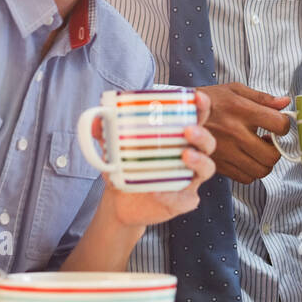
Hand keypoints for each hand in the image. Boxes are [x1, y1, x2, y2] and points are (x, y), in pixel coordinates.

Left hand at [96, 90, 216, 226]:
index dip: (201, 106)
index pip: (196, 118)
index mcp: (177, 138)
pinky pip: (188, 199)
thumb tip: (94, 120)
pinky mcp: (183, 201)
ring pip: (207, 168)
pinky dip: (178, 196)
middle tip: (188, 130)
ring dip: (200, 161)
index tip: (197, 97)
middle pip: (207, 143)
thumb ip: (105, 134)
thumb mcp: (113, 150)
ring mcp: (189, 179)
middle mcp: (189, 156)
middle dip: (202, 134)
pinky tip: (162, 194)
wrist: (120, 204)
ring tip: (185, 156)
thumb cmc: (125, 169)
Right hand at [195, 82, 291, 184]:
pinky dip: (251, 172)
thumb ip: (262, 98)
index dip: (284, 125)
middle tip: (270, 141)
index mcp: (241, 110)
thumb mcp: (234, 90)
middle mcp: (234, 133)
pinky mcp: (218, 165)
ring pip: (261, 170)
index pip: (279, 124)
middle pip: (272, 155)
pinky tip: (246, 158)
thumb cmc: (209, 99)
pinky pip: (245, 178)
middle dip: (276, 149)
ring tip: (258, 150)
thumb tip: (286, 103)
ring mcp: (225, 151)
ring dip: (265, 162)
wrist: (178, 115)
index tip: (279, 125)